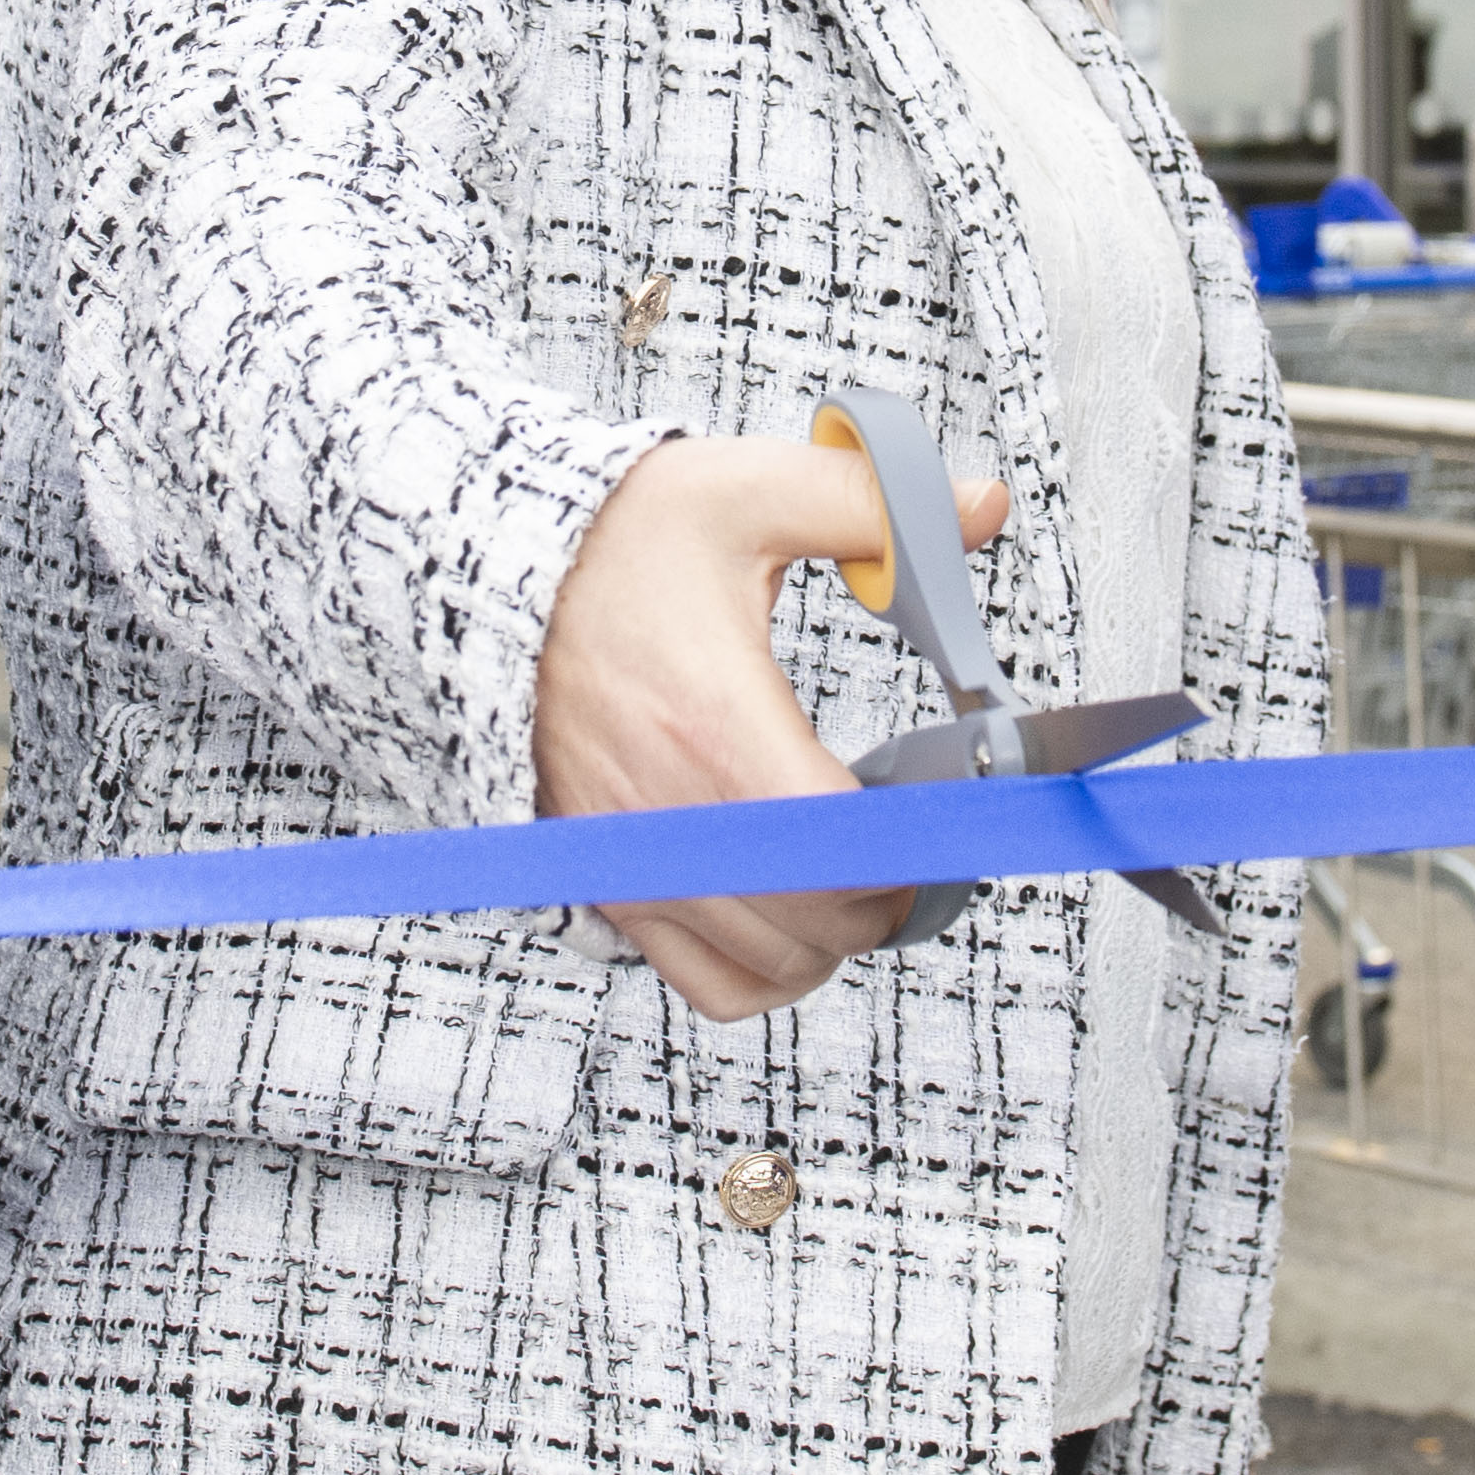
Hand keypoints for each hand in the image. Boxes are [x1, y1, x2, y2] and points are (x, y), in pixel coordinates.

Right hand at [533, 433, 1013, 1022]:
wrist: (490, 576)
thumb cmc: (612, 541)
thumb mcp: (745, 490)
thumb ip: (873, 503)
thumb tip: (983, 507)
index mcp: (713, 723)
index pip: (841, 847)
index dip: (915, 845)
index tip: (945, 808)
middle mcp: (667, 814)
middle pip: (820, 923)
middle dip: (893, 888)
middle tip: (919, 831)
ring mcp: (634, 860)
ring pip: (774, 968)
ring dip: (839, 932)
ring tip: (862, 864)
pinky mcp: (610, 884)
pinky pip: (709, 984)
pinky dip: (770, 970)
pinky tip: (795, 906)